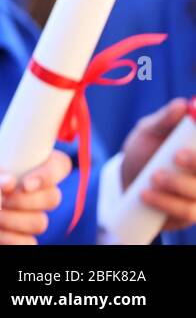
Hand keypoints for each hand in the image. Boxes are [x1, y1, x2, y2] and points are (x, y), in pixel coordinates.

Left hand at [0, 150, 71, 244]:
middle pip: (52, 198)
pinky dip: (11, 240)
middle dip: (23, 201)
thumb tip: (10, 182)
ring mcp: (23, 215)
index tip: (25, 184)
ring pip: (39, 223)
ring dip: (11, 220)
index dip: (50, 174)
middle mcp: (27, 191)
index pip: (57, 165)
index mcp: (20, 165)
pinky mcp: (13, 237)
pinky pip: (28, 244)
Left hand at [121, 97, 195, 231]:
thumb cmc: (145, 150)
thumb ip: (165, 119)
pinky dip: (166, 202)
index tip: (194, 127)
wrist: (128, 181)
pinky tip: (146, 194)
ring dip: (177, 184)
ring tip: (153, 177)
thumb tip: (181, 104)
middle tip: (177, 156)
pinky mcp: (191, 213)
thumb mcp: (149, 131)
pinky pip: (187, 211)